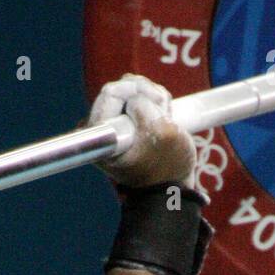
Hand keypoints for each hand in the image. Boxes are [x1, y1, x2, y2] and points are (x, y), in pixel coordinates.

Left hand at [89, 74, 196, 190]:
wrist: (173, 187)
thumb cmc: (167, 167)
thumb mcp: (161, 134)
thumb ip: (144, 106)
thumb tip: (133, 96)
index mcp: (102, 138)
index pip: (111, 93)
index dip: (136, 91)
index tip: (155, 108)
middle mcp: (100, 131)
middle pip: (121, 88)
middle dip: (146, 93)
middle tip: (163, 114)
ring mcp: (112, 126)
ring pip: (132, 90)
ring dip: (154, 98)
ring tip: (165, 119)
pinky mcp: (125, 122)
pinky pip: (139, 97)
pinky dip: (155, 102)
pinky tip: (163, 117)